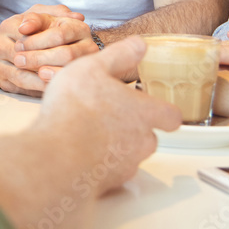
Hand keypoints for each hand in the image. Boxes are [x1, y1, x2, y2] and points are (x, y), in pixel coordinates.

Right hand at [0, 5, 92, 94]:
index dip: (53, 43)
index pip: (32, 35)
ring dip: (44, 80)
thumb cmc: (21, 31)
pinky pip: (21, 88)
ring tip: (64, 81)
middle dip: (50, 63)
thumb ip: (56, 13)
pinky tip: (53, 88)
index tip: (72, 48)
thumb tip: (78, 18)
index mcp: (9, 26)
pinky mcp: (1, 82)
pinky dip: (38, 89)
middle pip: (27, 58)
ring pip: (24, 76)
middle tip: (72, 68)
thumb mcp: (36, 16)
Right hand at [36, 36, 181, 194]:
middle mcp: (141, 142)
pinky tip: (77, 151)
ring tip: (88, 133)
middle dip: (133, 128)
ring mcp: (125, 166)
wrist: (57, 155)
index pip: (172, 116)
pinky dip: (97, 164)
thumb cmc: (76, 109)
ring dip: (114, 146)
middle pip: (149, 137)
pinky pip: (108, 173)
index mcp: (144, 113)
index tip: (156, 106)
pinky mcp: (107, 184)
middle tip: (110, 115)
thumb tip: (140, 45)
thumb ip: (119, 55)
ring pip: (128, 155)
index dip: (165, 110)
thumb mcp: (93, 68)